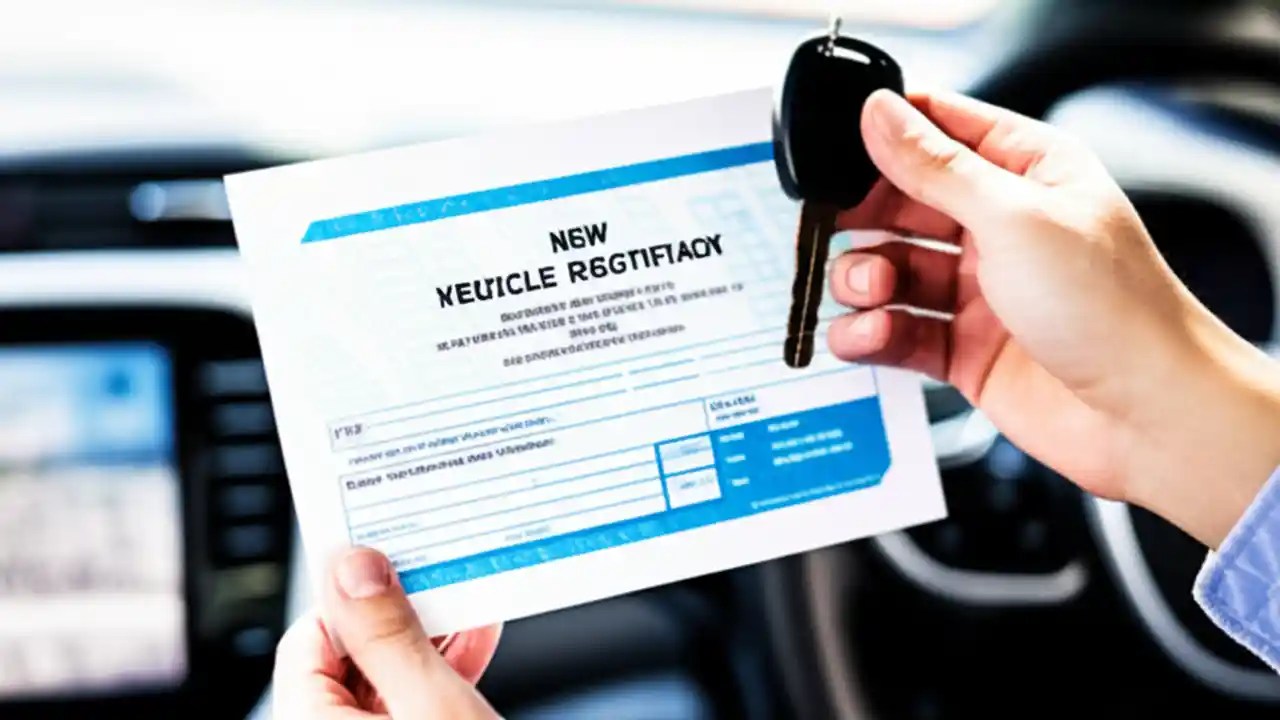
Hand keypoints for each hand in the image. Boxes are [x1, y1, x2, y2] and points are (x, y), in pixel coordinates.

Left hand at [273, 547, 501, 718]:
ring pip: (382, 678)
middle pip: (348, 655)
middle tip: (443, 577)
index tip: (397, 561)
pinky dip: (438, 675)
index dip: (355, 592)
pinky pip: (406, 704)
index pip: (308, 634)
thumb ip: (389, 636)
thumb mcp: (433, 705)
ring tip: (469, 604)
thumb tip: (355, 567)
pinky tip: (476, 642)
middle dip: (403, 613)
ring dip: (428, 640)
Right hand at [830, 89, 1279, 546]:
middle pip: (902, 204)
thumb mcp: (1014, 218)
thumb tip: (881, 114)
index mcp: (1027, 173)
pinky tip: (870, 335)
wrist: (1148, 417)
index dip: (888, 138)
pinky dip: (871, 334)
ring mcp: (980, 291)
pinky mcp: (963, 350)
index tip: (842, 157)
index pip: (941, 131)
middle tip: (838, 229)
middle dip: (864, 218)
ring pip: (891, 270)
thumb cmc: (1113, 309)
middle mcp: (1000, 228)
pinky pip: (897, 332)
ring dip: (865, 278)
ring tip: (872, 292)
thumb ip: (936, 167)